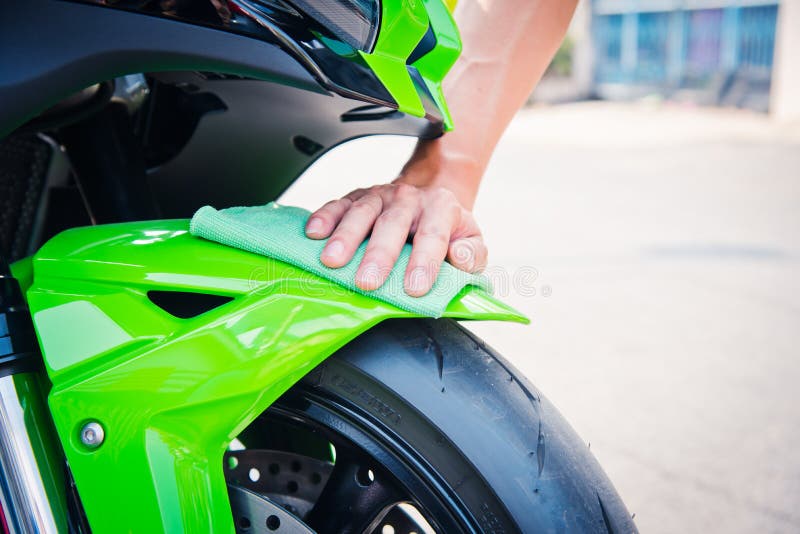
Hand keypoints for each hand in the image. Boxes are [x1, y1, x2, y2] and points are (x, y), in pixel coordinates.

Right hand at [305, 183, 486, 296]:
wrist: (428, 197)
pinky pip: (338, 205)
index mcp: (441, 207)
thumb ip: (472, 254)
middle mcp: (408, 198)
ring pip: (361, 212)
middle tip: (367, 282)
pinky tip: (313, 233)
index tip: (415, 289)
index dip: (424, 262)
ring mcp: (379, 195)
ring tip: (331, 262)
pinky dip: (324, 217)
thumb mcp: (471, 241)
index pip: (433, 235)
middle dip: (379, 254)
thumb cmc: (448, 230)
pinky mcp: (356, 198)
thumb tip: (458, 256)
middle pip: (393, 223)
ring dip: (345, 237)